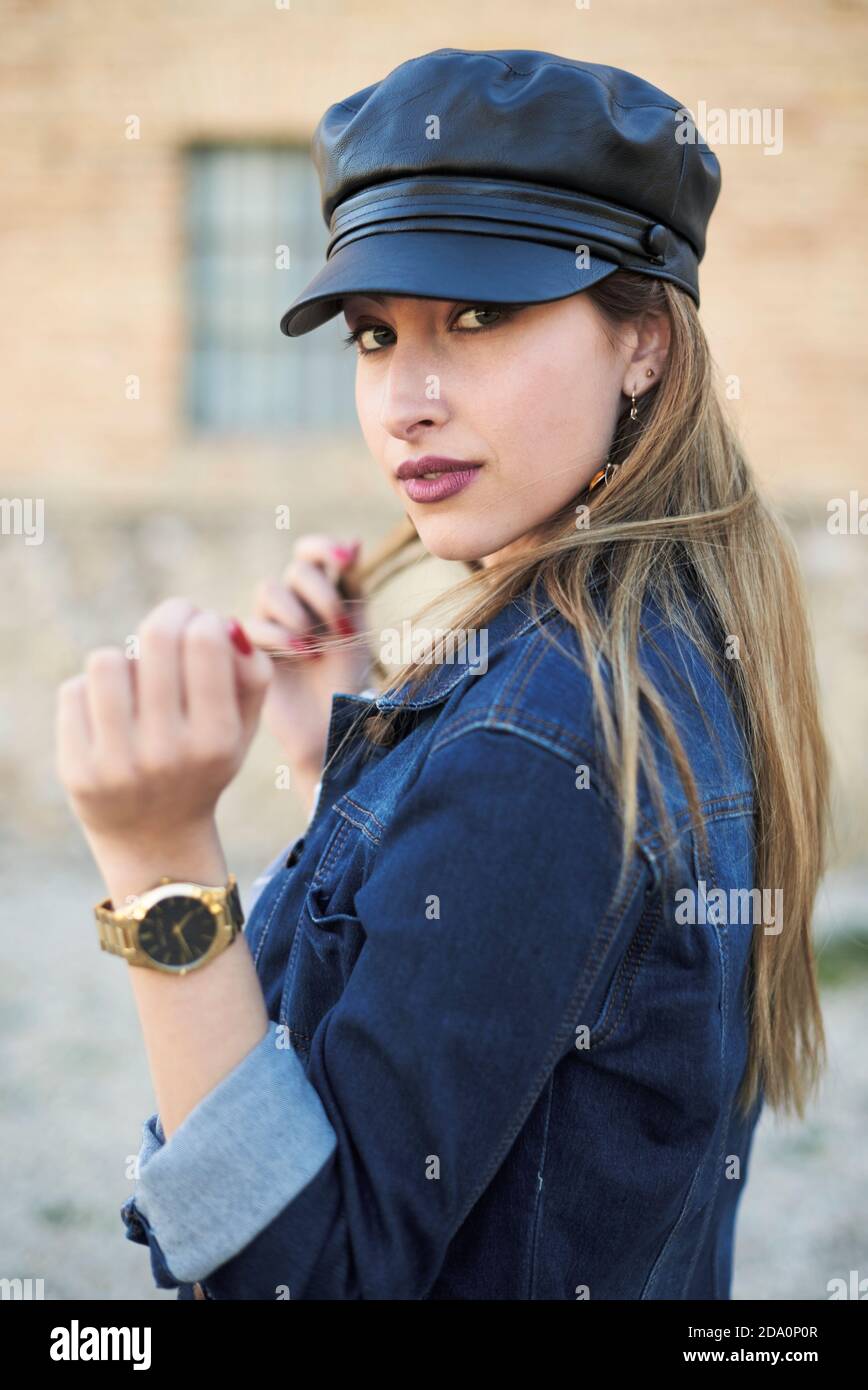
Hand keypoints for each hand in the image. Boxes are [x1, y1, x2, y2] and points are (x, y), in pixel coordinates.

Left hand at [55, 598, 273, 860]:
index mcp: (215, 741)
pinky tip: (110, 715)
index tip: (202, 627)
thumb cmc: (204, 764)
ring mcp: (117, 763)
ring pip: (107, 659)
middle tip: (171, 626)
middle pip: (156, 639)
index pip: (204, 642)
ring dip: (125, 660)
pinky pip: (75, 690)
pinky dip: (94, 692)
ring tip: (137, 682)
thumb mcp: (243, 729)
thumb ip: (252, 674)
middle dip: (167, 617)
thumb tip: (226, 624)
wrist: (154, 838)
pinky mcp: (76, 768)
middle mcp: (167, 753)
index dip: (201, 619)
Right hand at [241, 536, 373, 778]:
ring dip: (297, 614)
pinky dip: (281, 636)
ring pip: (269, 590)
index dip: (323, 548)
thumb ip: (352, 586)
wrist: (331, 726)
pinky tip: (303, 656)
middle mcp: (295, 604)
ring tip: (315, 647)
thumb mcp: (358, 627)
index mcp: (324, 593)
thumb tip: (352, 540)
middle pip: (297, 570)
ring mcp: (270, 625)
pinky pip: (254, 625)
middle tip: (340, 629)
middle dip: (321, 594)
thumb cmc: (349, 680)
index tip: (345, 558)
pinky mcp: (250, 649)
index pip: (312, 553)